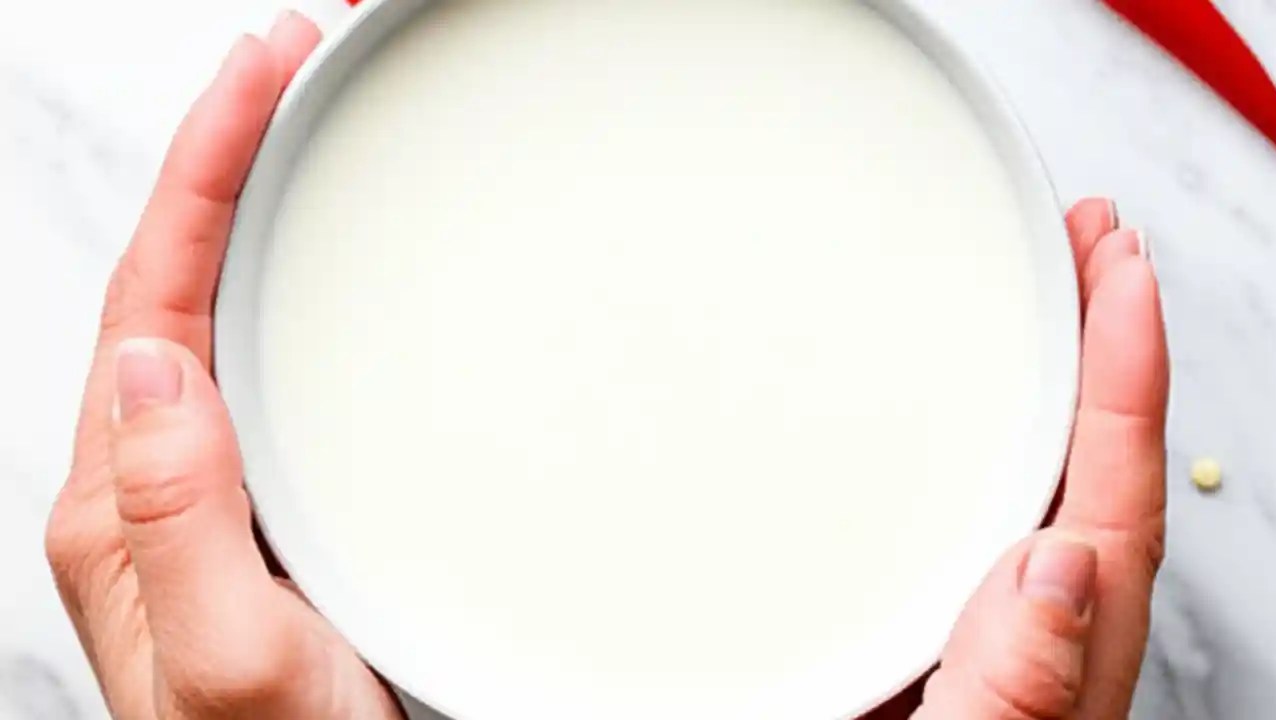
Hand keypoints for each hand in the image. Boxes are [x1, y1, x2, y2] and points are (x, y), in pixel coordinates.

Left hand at [45, 14, 403, 718]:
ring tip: (294, 127)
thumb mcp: (234, 663)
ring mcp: (211, 496)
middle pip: (174, 282)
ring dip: (250, 210)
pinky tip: (317, 263)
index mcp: (129, 511)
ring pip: (216, 317)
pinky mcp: (268, 508)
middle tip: (280, 66)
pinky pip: (263, 369)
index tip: (258, 76)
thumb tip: (155, 371)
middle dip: (221, 158)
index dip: (203, 172)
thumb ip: (179, 527)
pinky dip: (287, 288)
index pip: (154, 300)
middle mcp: (157, 490)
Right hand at [869, 199, 1167, 718]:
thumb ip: (1014, 692)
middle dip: (1107, 345)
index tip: (1116, 265)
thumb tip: (1062, 568)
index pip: (1111, 495)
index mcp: (1055, 666)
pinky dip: (986, 451)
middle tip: (1092, 242)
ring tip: (1045, 296)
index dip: (1124, 372)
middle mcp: (1035, 642)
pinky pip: (982, 526)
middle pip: (1101, 471)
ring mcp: (984, 637)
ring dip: (1055, 384)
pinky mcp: (930, 640)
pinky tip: (949, 423)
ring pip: (1045, 491)